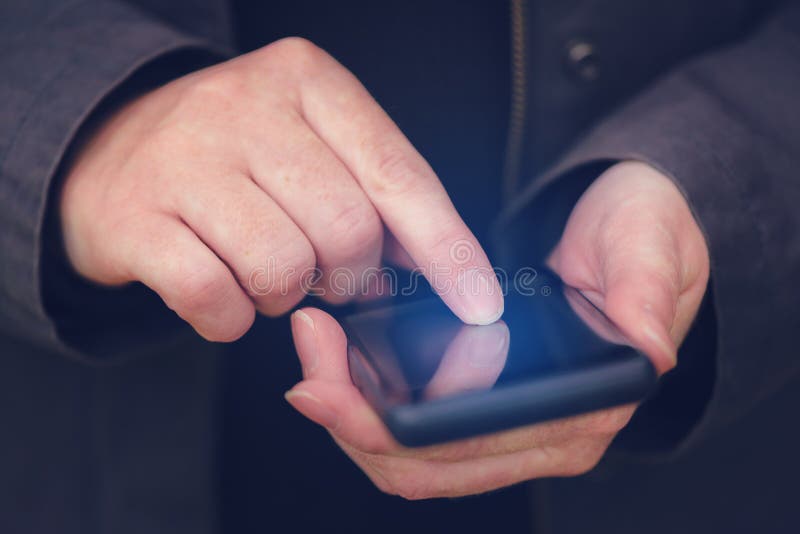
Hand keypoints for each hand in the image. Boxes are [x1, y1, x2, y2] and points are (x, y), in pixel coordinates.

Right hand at [60, 38, 502, 340]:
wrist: (109, 149)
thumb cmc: (232, 155)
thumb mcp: (311, 143)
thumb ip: (375, 191)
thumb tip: (441, 265)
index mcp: (306, 80)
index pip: (399, 174)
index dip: (448, 249)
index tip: (479, 301)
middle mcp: (244, 106)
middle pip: (348, 231)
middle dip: (347, 275)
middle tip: (322, 271)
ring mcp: (184, 159)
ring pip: (284, 269)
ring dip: (285, 295)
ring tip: (264, 273)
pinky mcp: (135, 217)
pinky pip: (215, 299)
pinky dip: (230, 317)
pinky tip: (221, 293)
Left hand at [286, 161, 709, 498]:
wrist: (629, 233)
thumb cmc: (639, 237)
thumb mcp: (650, 244)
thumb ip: (646, 292)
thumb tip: (648, 348)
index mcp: (586, 410)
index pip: (476, 446)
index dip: (397, 430)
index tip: (334, 382)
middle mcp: (547, 438)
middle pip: (426, 469)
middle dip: (352, 426)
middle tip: (306, 367)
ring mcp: (514, 436)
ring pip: (410, 465)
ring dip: (352, 423)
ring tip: (314, 360)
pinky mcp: (486, 415)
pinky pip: (415, 440)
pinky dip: (369, 413)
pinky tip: (340, 369)